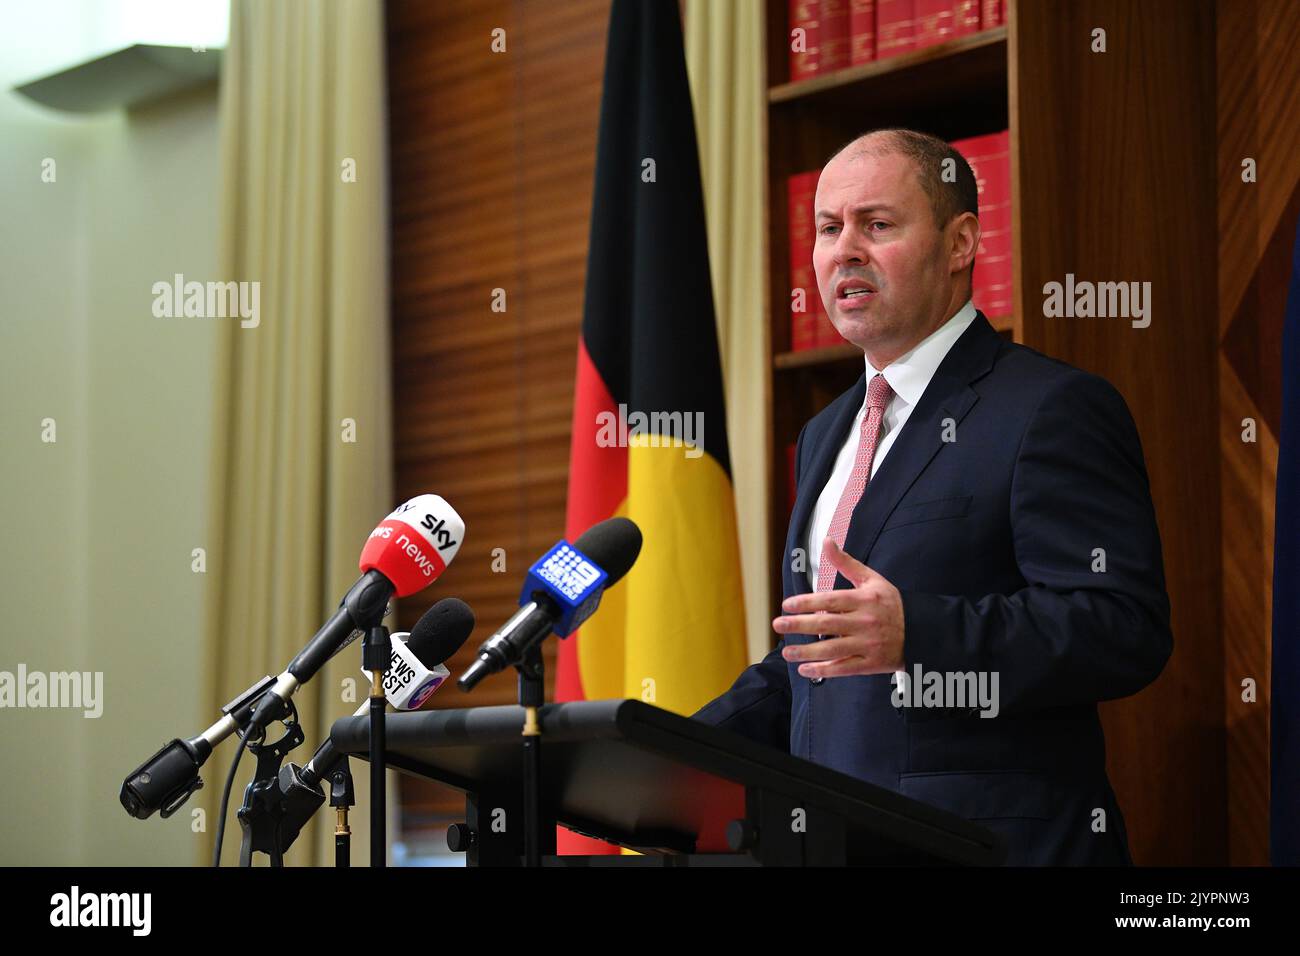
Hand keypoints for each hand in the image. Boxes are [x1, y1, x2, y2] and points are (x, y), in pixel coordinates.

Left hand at [774, 538, 904, 678]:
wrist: (923, 631)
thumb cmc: (892, 603)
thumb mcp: (872, 580)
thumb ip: (846, 563)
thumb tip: (827, 541)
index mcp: (864, 600)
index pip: (831, 601)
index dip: (807, 603)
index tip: (787, 605)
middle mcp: (865, 622)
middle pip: (827, 625)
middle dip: (800, 625)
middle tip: (778, 625)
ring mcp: (868, 644)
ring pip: (833, 650)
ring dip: (807, 652)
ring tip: (787, 651)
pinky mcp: (871, 664)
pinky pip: (844, 668)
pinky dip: (824, 670)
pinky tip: (805, 669)